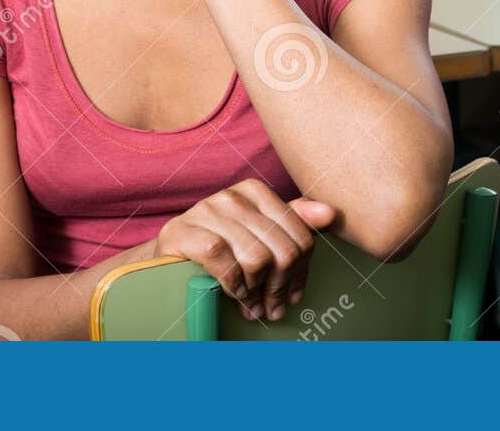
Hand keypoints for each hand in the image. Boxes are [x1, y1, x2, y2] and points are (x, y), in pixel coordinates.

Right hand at [153, 178, 335, 321]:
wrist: (169, 258)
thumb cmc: (220, 248)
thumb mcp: (260, 235)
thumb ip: (295, 223)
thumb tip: (330, 213)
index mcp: (256, 192)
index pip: (301, 236)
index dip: (301, 273)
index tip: (292, 295)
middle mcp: (232, 196)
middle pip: (282, 249)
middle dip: (280, 287)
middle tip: (273, 308)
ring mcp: (205, 211)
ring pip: (256, 257)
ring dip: (257, 291)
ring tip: (253, 305)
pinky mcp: (183, 232)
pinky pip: (223, 261)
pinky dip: (233, 286)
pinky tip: (235, 295)